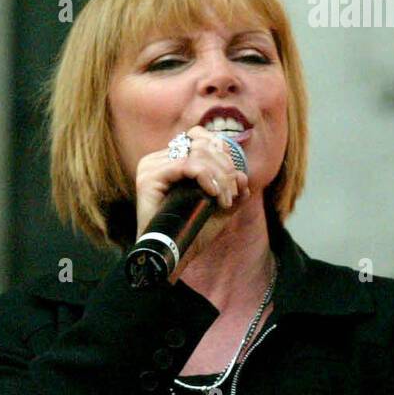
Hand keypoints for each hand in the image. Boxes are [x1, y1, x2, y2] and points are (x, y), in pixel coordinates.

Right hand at [133, 125, 251, 274]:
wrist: (172, 257)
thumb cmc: (191, 234)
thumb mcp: (218, 210)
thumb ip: (232, 192)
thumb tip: (244, 177)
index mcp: (170, 160)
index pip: (200, 137)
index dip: (222, 150)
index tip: (234, 179)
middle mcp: (158, 159)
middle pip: (202, 144)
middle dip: (225, 168)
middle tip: (231, 195)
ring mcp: (151, 167)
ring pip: (197, 154)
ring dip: (219, 176)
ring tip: (224, 200)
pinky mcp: (149, 177)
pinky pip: (187, 165)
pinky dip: (205, 177)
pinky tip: (213, 194)